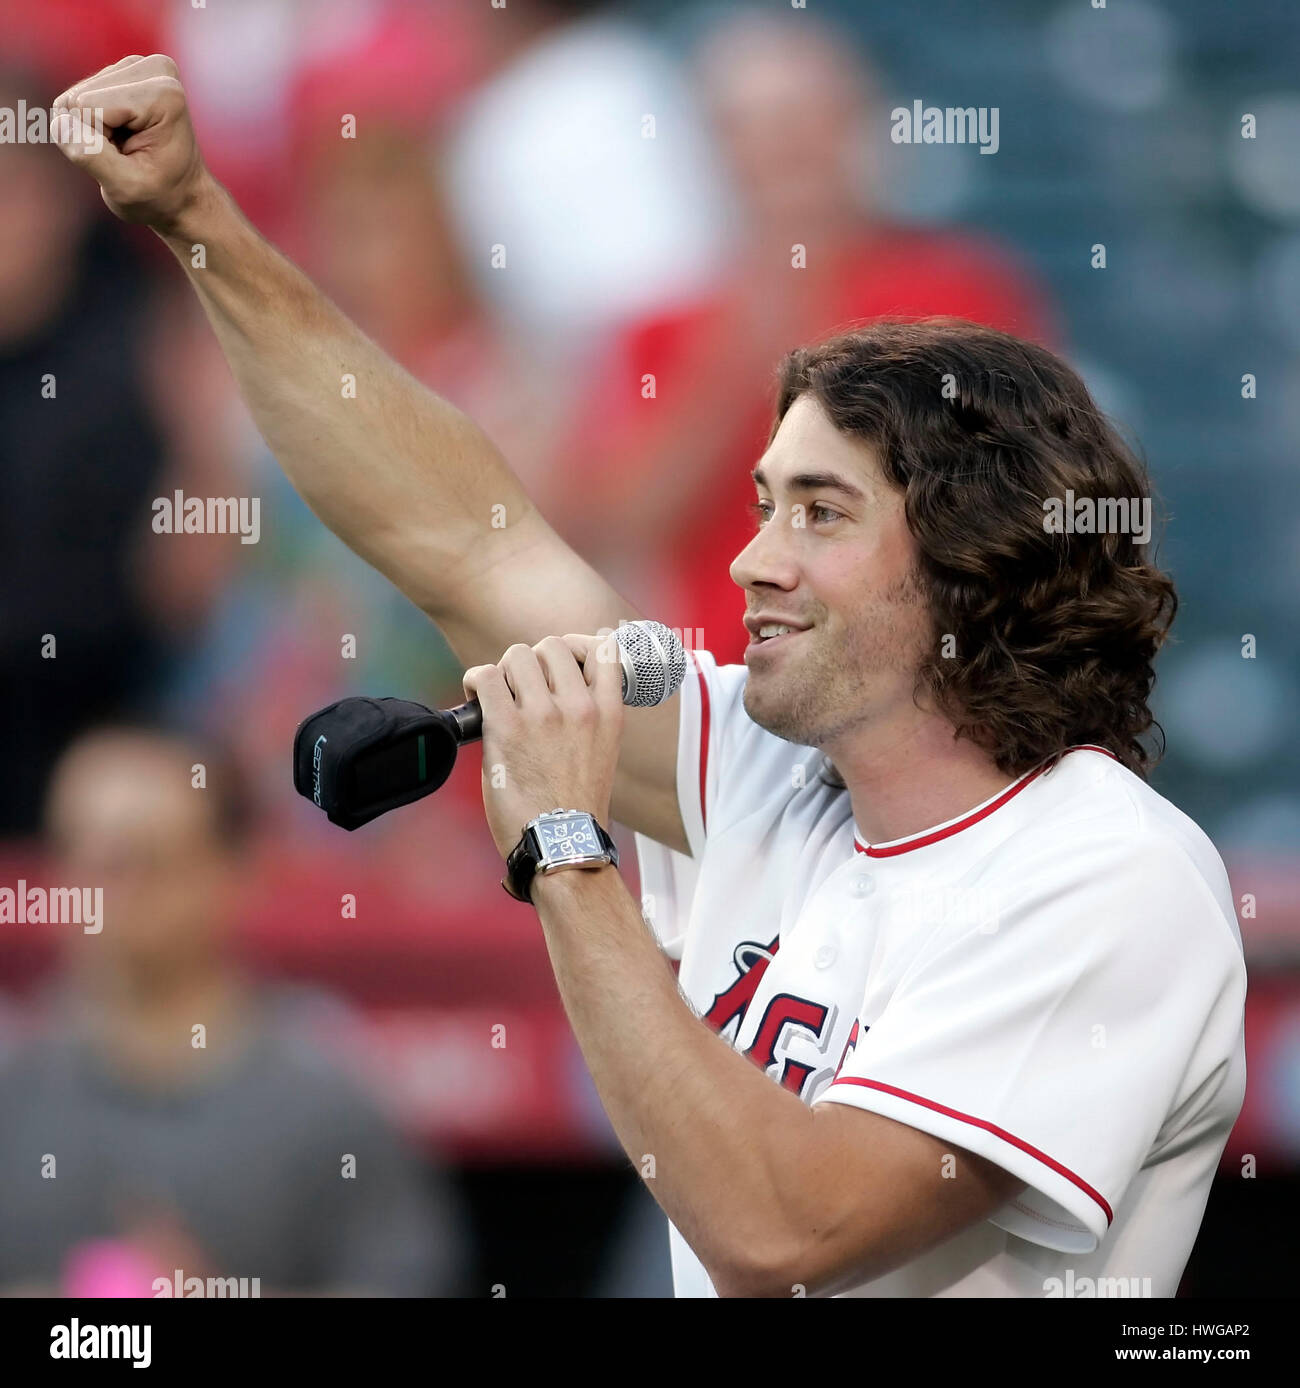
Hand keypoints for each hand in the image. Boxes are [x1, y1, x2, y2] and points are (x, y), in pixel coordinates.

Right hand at [51, 54, 209, 230]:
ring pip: (74, 99)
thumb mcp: (127, 188)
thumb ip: (91, 155)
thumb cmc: (159, 197)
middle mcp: (154, 70)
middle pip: (79, 99)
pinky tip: (120, 135)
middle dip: (95, 135)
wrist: (180, 195)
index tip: (132, 161)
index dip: (98, 143)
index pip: (88, 107)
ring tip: (127, 147)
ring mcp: (136, 67)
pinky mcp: (120, 74)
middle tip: (128, 155)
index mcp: (164, 94)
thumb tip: (59, 123)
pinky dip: (91, 124)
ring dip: (93, 131)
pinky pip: (76, 99)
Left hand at [462, 633, 624, 860]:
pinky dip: (478, 680)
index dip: (579, 646)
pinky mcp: (508, 727)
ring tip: (500, 698)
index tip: (564, 662)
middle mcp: (580, 707)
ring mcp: (544, 715)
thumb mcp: (601, 755)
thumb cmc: (575, 809)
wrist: (562, 845)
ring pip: (518, 655)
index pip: (605, 649)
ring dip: (505, 673)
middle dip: (534, 662)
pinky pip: (487, 675)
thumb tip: (554, 691)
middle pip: (552, 646)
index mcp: (609, 713)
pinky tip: (478, 698)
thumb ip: (586, 719)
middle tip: (522, 690)